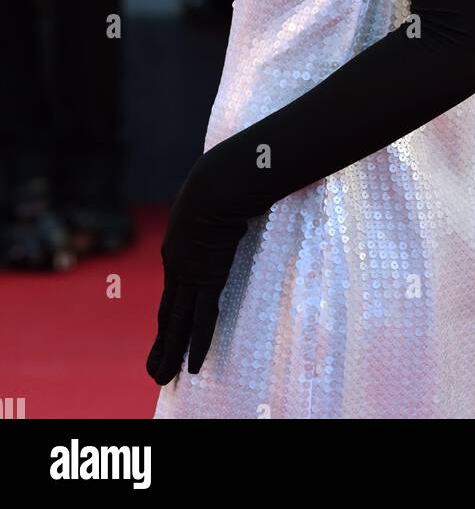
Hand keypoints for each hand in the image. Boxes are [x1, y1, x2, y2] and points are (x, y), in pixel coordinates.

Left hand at [146, 157, 248, 384]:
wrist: (216, 181)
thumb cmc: (220, 179)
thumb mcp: (213, 194)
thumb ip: (220, 202)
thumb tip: (238, 192)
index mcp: (178, 246)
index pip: (174, 287)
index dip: (171, 310)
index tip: (166, 329)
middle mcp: (177, 264)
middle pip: (168, 312)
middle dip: (162, 341)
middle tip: (154, 367)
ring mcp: (190, 274)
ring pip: (178, 323)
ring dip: (170, 353)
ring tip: (160, 377)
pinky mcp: (207, 279)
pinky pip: (203, 318)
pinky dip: (199, 344)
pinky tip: (194, 366)